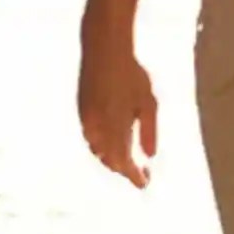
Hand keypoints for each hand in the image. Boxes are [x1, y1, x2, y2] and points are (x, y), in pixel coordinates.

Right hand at [77, 42, 157, 188]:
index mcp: (117, 128)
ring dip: (112, 161)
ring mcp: (88, 121)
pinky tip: (111, 145)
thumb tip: (150, 157)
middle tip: (141, 173)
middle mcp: (99, 129)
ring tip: (128, 161)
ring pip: (98, 152)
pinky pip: (91, 139)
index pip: (125, 164)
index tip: (146, 183)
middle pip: (111, 162)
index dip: (135, 177)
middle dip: (125, 170)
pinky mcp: (82, 111)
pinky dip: (102, 148)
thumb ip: (148, 131)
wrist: (103, 50)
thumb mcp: (149, 102)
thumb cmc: (132, 74)